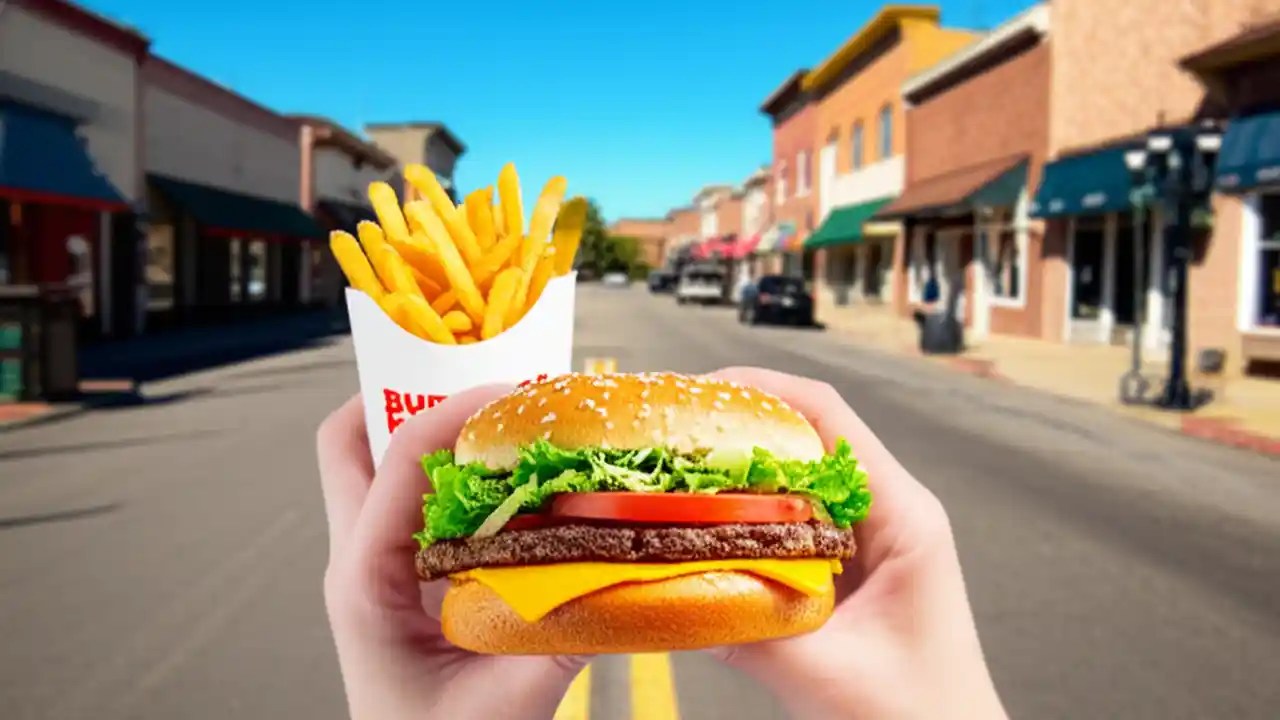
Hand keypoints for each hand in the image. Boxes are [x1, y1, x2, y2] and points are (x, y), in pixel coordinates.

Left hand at [317, 388, 588, 719]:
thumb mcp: (511, 703)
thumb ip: (566, 633)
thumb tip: (628, 569)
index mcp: (364, 584)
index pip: (397, 464)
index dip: (455, 413)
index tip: (517, 391)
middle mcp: (356, 564)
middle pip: (350, 443)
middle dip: (404, 390)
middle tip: (478, 379)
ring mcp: (373, 570)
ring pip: (375, 465)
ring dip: (433, 428)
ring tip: (502, 415)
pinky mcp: (401, 582)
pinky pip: (415, 504)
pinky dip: (456, 474)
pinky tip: (514, 478)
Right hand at [705, 368, 1006, 719]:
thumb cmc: (921, 715)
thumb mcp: (830, 675)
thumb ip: (752, 633)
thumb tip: (673, 596)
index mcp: (905, 517)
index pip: (830, 418)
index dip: (764, 391)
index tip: (703, 391)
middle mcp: (889, 513)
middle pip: (806, 436)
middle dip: (737, 425)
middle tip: (671, 431)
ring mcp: (869, 538)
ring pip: (794, 479)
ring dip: (738, 471)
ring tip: (676, 472)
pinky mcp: (847, 567)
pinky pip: (789, 522)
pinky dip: (745, 516)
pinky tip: (704, 529)